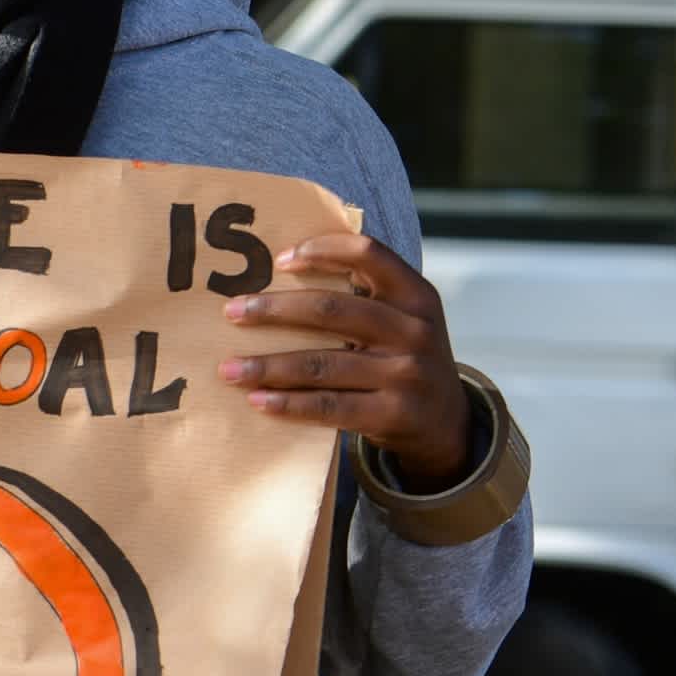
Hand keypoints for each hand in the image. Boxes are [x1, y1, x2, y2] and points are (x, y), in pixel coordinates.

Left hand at [221, 234, 473, 487]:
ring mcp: (406, 374)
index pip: (369, 255)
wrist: (447, 424)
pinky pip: (329, 406)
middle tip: (231, 311)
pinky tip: (257, 401)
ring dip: (268, 365)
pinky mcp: (393, 413)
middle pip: (331, 309)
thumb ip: (364, 296)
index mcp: (416, 296)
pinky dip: (288, 403)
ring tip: (229, 369)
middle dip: (274, 309)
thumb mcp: (402, 320)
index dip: (322, 251)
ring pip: (322, 363)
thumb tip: (281, 272)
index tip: (279, 259)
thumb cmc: (403, 359)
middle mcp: (415, 331)